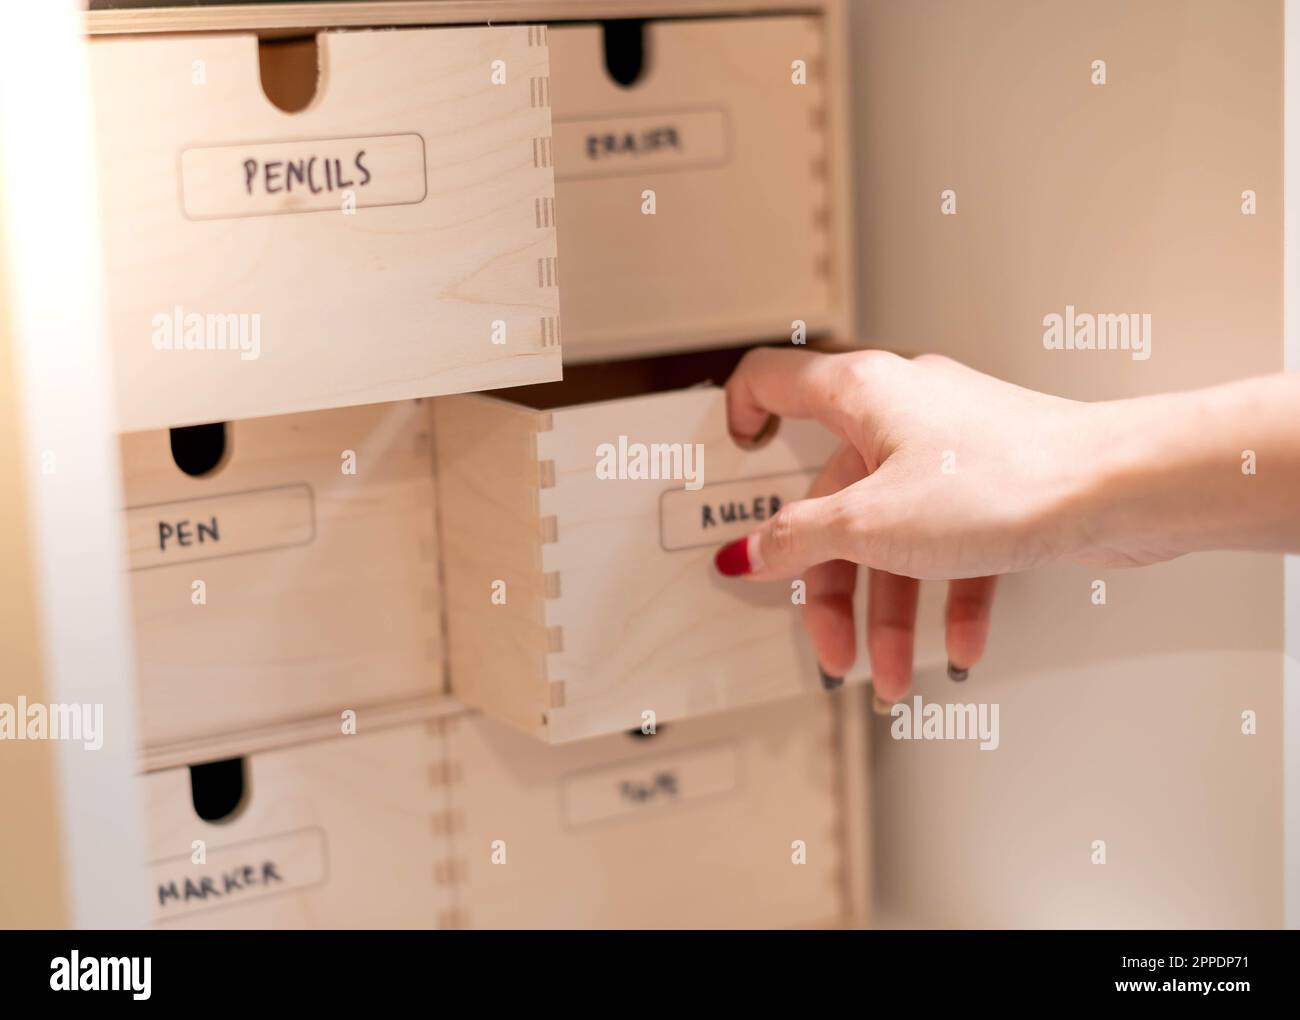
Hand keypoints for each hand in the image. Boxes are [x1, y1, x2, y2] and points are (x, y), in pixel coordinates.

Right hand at [714, 348, 1103, 699]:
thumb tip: (749, 551)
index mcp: (862, 396)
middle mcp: (903, 414)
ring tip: (895, 673)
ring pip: (895, 535)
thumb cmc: (1008, 479)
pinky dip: (948, 598)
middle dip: (832, 586)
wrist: (1119, 491)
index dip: (741, 412)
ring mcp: (950, 451)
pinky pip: (951, 547)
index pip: (773, 381)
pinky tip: (957, 648)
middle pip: (835, 500)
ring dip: (891, 613)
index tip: (734, 455)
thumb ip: (799, 539)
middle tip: (831, 644)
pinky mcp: (993, 486)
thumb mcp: (872, 524)